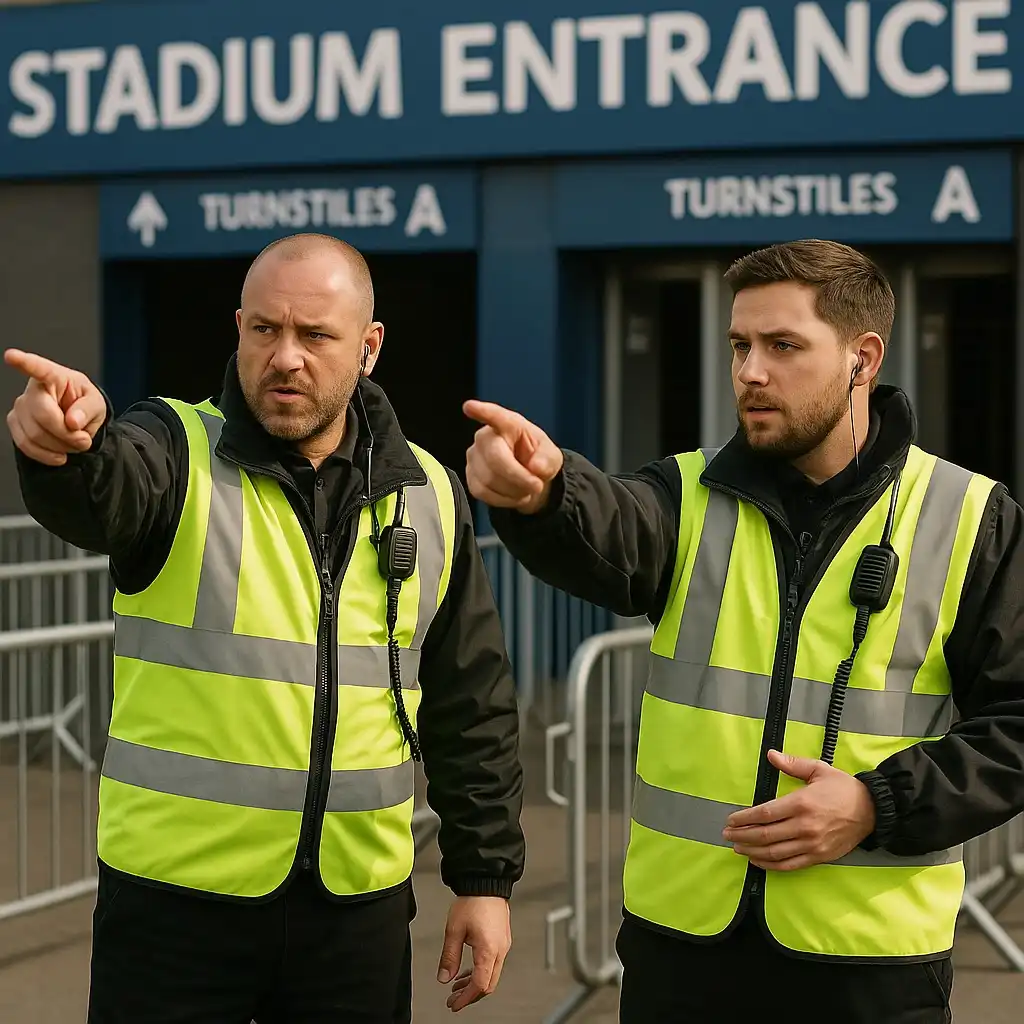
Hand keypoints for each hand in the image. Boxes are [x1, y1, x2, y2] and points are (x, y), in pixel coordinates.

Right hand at [4, 349, 105, 465]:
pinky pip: (25, 445)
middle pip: (43, 416)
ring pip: (34, 434)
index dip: (24, 362)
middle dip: (67, 434)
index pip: (39, 368)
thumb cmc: (84, 404)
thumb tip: (73, 422)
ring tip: (73, 443)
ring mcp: (21, 406)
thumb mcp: (97, 404)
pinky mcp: (15, 423)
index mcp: (55, 376)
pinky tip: (59, 455)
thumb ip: (88, 410)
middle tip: (83, 439)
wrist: (76, 419)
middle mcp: (33, 389)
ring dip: (60, 447)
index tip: (11, 356)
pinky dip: (46, 455)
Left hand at [436, 896, 510, 1012]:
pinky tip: (468, 969)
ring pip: (492, 974)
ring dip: (475, 983)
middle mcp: (500, 950)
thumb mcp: (454, 930)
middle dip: (471, 995)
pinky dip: (481, 971)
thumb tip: (444, 977)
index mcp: (489, 950)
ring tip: (458, 985)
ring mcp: (504, 944)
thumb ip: (449, 957)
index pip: (479, 985)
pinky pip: (494, 963)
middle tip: (454, 999)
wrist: (486, 881)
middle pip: (489, 984)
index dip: (466, 998)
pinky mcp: (503, 938)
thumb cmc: (473, 901)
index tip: (454, 1004)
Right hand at [463, 399, 562, 514]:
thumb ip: (547, 460)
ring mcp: (474, 456)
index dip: (482, 411)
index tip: (470, 407)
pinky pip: (482, 492)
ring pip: (488, 479)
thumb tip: (536, 467)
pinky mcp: (470, 476)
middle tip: (536, 485)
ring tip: (525, 489)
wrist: (529, 479)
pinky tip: (512, 494)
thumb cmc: (537, 459)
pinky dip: (502, 499)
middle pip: (494, 457)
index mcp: (509, 424)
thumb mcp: (551, 457)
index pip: (495, 415)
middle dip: (518, 477)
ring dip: (513, 491)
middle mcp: (486, 437)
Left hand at [722, 749, 876, 871]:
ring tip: (737, 848)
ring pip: (774, 853)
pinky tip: (758, 861)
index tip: (730, 820)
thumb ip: (792, 763)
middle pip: (765, 835)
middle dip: (742, 836)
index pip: (764, 814)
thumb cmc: (843, 788)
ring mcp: (811, 844)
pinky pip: (790, 865)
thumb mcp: (818, 769)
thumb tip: (770, 755)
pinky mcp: (819, 857)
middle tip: (727, 835)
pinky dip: (770, 865)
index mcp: (801, 803)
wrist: (872, 811)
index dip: (744, 819)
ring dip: (752, 851)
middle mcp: (804, 826)